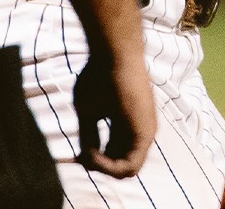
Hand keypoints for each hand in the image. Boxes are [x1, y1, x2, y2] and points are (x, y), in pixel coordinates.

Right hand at [72, 49, 158, 177]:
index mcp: (129, 124)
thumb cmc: (98, 76)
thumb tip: (85, 158)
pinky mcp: (145, 133)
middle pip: (120, 165)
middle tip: (81, 158)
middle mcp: (141, 130)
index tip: (79, 154)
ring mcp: (145, 132)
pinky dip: (109, 168)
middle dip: (99, 167)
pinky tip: (93, 157)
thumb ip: (90, 136)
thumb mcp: (89, 112)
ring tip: (87, 156)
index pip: (115, 155)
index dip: (96, 161)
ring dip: (103, 170)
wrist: (113, 54)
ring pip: (127, 171)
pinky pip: (130, 167)